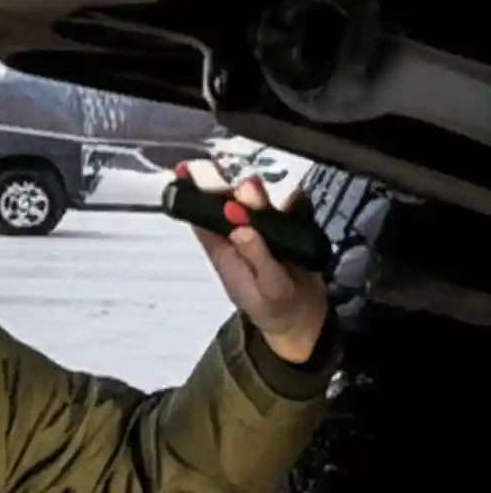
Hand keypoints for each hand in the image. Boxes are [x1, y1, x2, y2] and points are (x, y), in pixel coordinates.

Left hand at [194, 176, 327, 362]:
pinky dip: (293, 203)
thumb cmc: (275, 307)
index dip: (195, 193)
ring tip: (257, 187)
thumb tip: (240, 227)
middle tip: (242, 183)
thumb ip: (256, 256)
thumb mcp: (267, 287)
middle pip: (231, 204)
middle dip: (232, 189)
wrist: (304, 321)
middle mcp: (239, 235)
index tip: (188, 170)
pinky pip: (289, 211)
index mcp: (223, 249)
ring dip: (258, 194)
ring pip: (258, 204)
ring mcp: (264, 231)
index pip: (204, 216)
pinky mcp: (288, 231)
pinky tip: (297, 199)